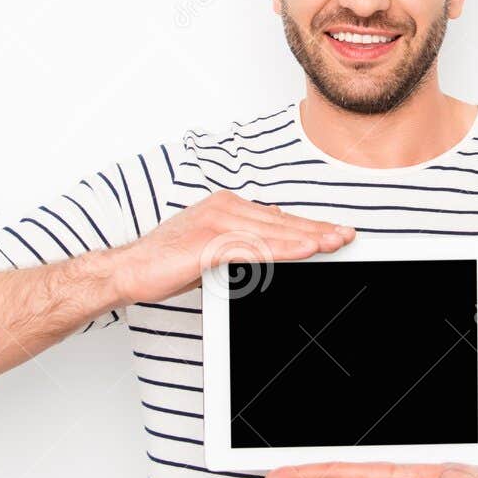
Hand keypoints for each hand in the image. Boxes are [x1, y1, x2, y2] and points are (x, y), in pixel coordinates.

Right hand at [109, 190, 353, 304]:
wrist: (129, 271)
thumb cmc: (168, 261)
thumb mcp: (214, 243)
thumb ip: (243, 235)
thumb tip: (273, 225)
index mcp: (227, 206)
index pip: (278, 217)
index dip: (309, 225)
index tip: (336, 232)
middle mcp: (224, 208)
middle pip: (281, 222)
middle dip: (317, 230)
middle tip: (347, 236)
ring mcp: (216, 223)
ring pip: (273, 232)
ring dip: (307, 238)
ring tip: (335, 243)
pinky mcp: (209, 243)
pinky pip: (254, 247)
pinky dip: (282, 249)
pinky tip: (305, 251)